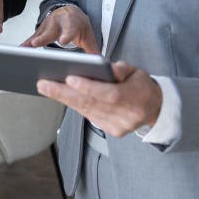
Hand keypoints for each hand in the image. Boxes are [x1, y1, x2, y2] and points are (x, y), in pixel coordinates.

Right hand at [20, 5, 99, 54]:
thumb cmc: (79, 25)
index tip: (63, 41)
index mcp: (72, 22)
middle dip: (42, 38)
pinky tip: (19, 51)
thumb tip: (103, 68)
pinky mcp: (40, 31)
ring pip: (38, 34)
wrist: (69, 12)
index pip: (70, 29)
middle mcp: (57, 22)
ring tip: (22, 51)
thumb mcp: (88, 35)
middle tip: (35, 44)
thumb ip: (93, 50)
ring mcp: (47, 25)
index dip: (66, 35)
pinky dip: (25, 45)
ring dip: (30, 43)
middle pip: (50, 31)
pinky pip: (31, 38)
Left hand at [36, 61, 162, 136]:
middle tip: (43, 83)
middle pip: (91, 104)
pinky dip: (73, 104)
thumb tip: (108, 67)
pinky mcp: (112, 131)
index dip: (88, 87)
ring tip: (45, 87)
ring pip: (86, 111)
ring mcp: (119, 126)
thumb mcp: (137, 71)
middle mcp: (127, 115)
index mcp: (135, 97)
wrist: (155, 108)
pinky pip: (89, 116)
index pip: (108, 94)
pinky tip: (59, 95)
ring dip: (64, 99)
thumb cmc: (141, 84)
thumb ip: (123, 68)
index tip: (69, 77)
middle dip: (64, 93)